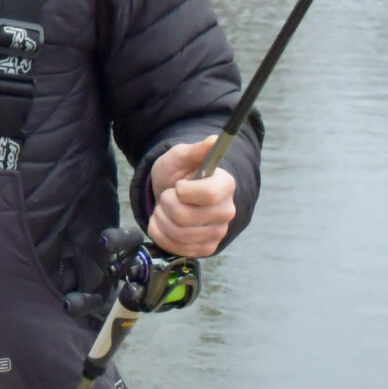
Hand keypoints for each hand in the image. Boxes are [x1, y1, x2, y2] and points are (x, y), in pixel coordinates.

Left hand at [146, 135, 236, 257]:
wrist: (171, 194)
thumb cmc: (177, 174)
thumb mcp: (180, 157)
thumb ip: (196, 150)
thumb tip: (213, 139)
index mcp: (225, 185)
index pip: (208, 195)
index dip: (183, 191)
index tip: (178, 186)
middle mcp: (226, 211)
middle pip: (186, 217)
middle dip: (166, 203)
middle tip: (168, 196)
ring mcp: (217, 232)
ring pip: (177, 234)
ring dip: (161, 218)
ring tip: (165, 208)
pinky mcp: (205, 248)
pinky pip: (175, 247)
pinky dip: (160, 234)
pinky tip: (164, 223)